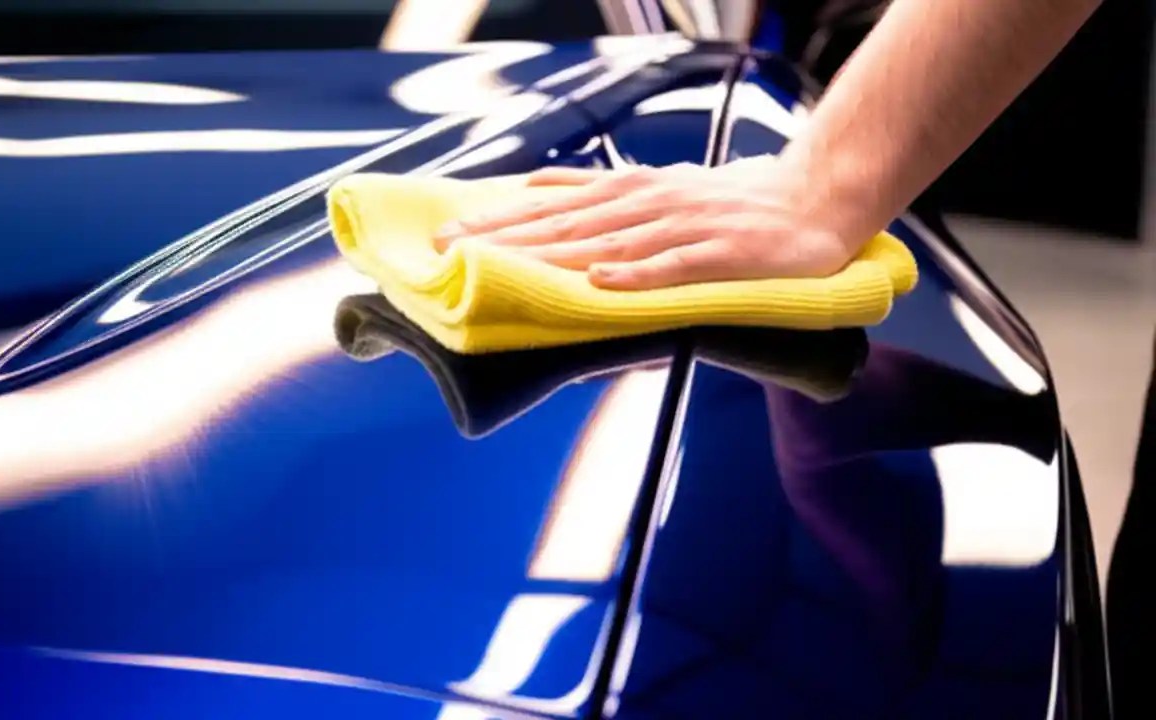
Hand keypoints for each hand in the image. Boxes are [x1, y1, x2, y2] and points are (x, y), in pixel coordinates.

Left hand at [433, 159, 865, 290]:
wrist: (815, 196)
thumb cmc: (733, 199)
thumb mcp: (660, 182)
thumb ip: (604, 192)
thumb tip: (541, 189)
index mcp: (633, 189)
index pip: (552, 206)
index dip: (500, 218)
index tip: (450, 232)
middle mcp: (649, 203)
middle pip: (564, 223)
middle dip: (502, 236)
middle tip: (449, 249)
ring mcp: (684, 228)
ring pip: (606, 243)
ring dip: (550, 255)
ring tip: (500, 266)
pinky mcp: (721, 255)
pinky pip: (673, 267)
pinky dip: (636, 274)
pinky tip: (600, 283)